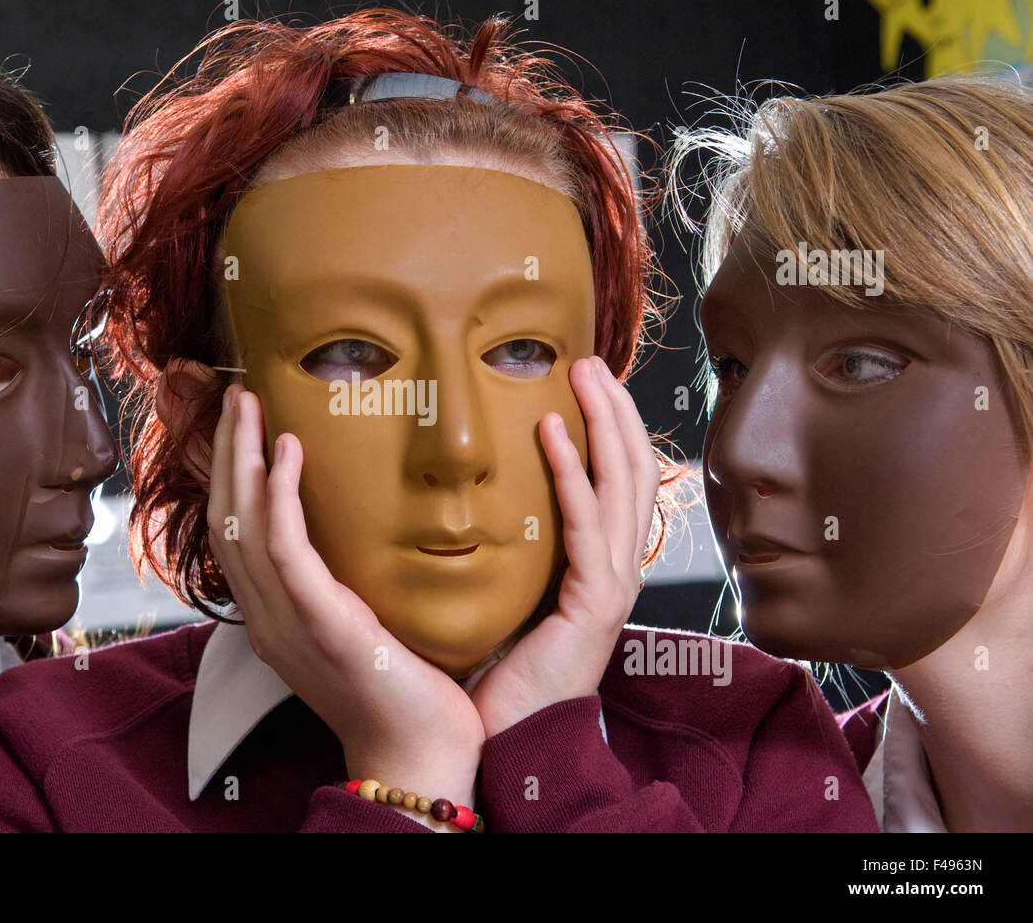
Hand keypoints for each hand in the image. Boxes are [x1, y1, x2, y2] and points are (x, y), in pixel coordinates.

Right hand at [209, 382, 484, 821]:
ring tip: (251, 405)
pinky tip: (288, 451)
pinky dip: (278, 495)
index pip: (235, 534)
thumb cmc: (402, 692)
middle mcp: (266, 617)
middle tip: (238, 396)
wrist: (417, 753)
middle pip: (225, 519)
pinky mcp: (318, 622)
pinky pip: (284, 550)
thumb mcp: (362, 625)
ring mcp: (285, 622)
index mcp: (274, 617)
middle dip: (226, 452)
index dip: (231, 476)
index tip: (245, 426)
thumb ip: (346, 580)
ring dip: (242, 457)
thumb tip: (363, 529)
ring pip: (242, 524)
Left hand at [471, 356, 660, 737]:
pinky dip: (571, 474)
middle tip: (589, 360)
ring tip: (584, 373)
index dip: (608, 428)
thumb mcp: (507, 592)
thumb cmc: (499, 673)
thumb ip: (507, 544)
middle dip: (616, 410)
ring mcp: (612, 587)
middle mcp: (615, 570)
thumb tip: (468, 494)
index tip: (583, 381)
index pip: (615, 481)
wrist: (507, 741)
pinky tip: (552, 431)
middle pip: (633, 471)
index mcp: (597, 567)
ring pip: (622, 486)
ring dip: (605, 423)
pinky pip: (585, 526)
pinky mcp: (594, 606)